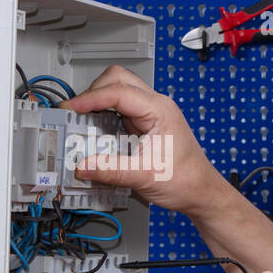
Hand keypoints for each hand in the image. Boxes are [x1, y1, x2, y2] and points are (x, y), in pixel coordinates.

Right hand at [59, 65, 227, 215]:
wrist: (201, 192)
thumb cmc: (186, 180)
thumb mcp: (144, 177)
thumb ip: (111, 170)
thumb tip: (83, 165)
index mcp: (160, 110)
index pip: (119, 92)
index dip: (90, 98)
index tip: (70, 109)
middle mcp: (156, 106)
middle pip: (117, 80)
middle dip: (92, 92)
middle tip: (73, 111)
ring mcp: (150, 114)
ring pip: (117, 92)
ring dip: (97, 103)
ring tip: (80, 120)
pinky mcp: (144, 124)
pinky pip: (119, 110)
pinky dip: (103, 116)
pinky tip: (95, 131)